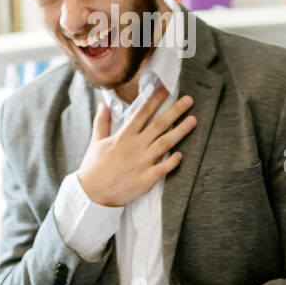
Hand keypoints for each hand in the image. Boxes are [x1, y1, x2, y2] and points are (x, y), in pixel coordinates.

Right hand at [77, 88, 194, 206]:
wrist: (92, 194)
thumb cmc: (94, 168)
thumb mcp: (96, 142)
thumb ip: (102, 122)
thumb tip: (103, 104)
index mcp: (123, 136)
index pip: (142, 113)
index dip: (154, 100)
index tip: (165, 89)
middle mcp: (134, 147)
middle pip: (158, 125)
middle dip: (175, 111)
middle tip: (189, 100)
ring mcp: (141, 163)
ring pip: (165, 143)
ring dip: (180, 131)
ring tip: (193, 120)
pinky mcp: (145, 179)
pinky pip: (162, 169)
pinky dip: (172, 162)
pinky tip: (182, 154)